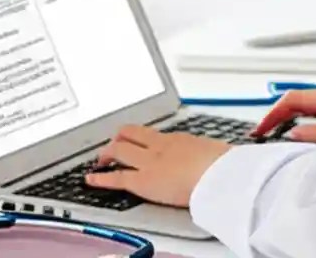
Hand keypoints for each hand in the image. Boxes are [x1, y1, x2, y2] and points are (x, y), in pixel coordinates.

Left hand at [85, 125, 230, 207]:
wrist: (220, 173)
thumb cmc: (225, 164)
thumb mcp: (218, 152)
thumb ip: (209, 154)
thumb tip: (219, 156)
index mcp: (180, 138)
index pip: (154, 135)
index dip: (141, 137)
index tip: (137, 139)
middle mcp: (160, 145)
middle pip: (131, 133)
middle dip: (118, 138)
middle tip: (113, 144)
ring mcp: (149, 161)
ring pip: (119, 150)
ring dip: (107, 154)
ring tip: (100, 159)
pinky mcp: (143, 181)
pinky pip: (116, 177)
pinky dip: (101, 178)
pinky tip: (91, 179)